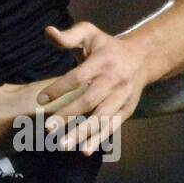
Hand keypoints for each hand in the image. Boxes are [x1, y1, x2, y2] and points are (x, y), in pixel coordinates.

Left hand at [38, 22, 148, 153]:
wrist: (142, 58)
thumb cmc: (107, 46)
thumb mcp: (89, 34)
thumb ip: (68, 36)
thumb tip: (48, 32)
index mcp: (103, 61)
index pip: (78, 77)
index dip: (59, 88)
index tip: (41, 99)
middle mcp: (114, 79)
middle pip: (89, 100)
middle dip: (68, 115)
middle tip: (48, 128)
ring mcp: (123, 96)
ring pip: (101, 117)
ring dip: (83, 132)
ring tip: (63, 144)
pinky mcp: (127, 109)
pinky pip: (112, 126)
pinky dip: (99, 139)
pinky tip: (84, 150)